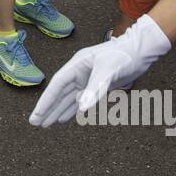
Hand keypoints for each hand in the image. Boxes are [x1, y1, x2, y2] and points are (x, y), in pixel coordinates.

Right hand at [28, 15, 171, 125]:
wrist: (140, 51)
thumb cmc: (124, 56)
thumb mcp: (108, 71)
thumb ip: (94, 89)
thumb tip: (81, 108)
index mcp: (77, 65)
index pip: (57, 85)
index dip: (46, 101)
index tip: (37, 115)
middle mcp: (79, 73)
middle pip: (59, 93)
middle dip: (47, 108)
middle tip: (35, 124)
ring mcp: (87, 79)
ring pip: (68, 98)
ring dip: (57, 111)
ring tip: (45, 124)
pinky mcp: (97, 85)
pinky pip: (80, 100)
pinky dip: (71, 109)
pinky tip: (63, 117)